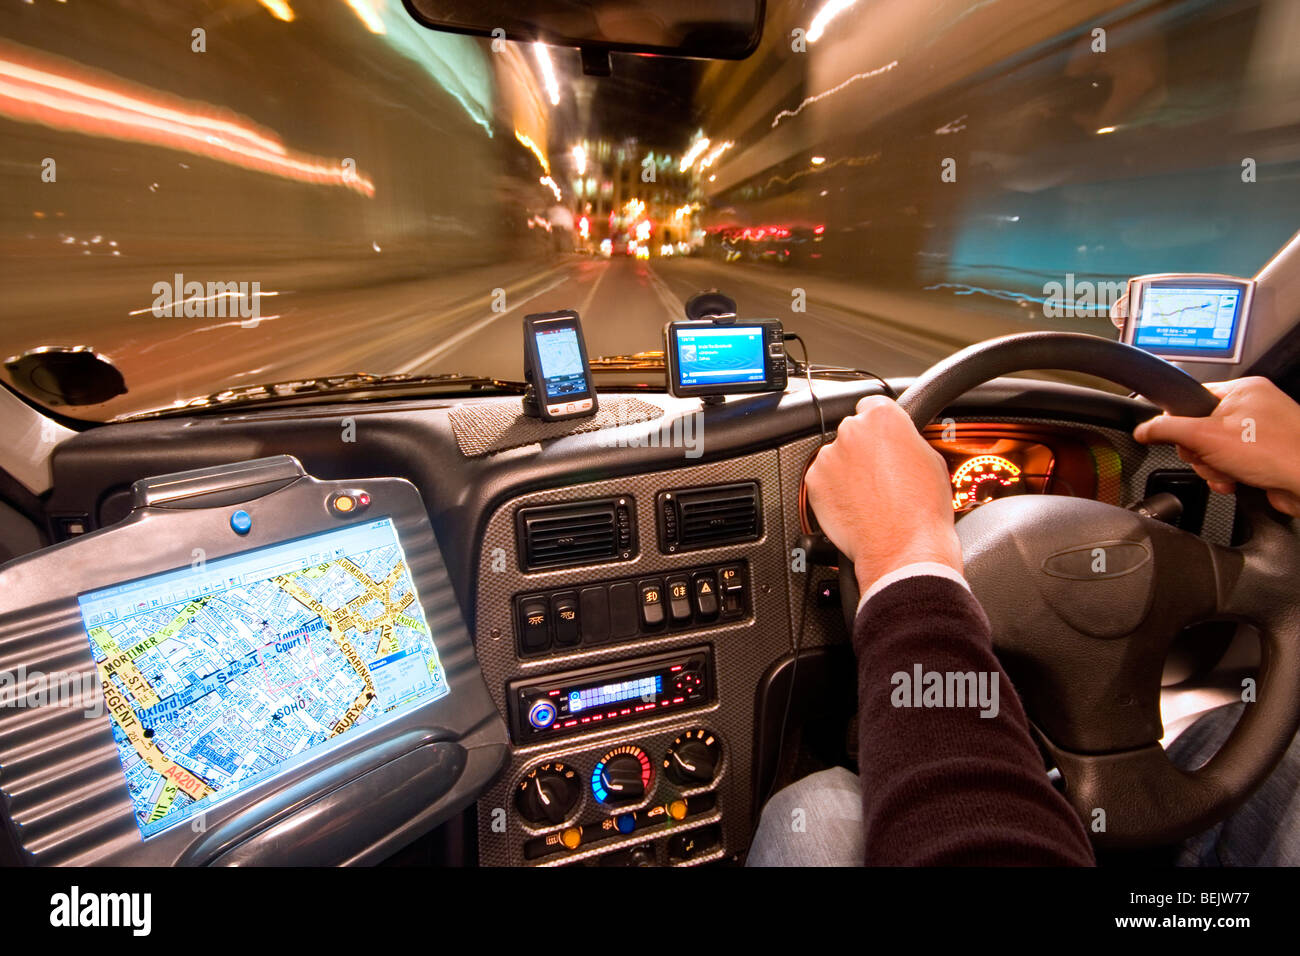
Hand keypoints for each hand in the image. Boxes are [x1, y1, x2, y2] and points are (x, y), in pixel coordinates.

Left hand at [805, 396, 961, 595]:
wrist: (904, 547)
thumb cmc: (922, 510)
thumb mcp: (931, 459)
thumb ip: (908, 438)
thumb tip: (901, 439)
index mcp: (883, 417)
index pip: (873, 404)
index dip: (880, 424)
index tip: (882, 437)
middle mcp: (852, 430)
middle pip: (853, 430)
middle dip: (863, 448)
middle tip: (880, 474)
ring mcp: (830, 456)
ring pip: (836, 456)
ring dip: (847, 469)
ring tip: (869, 495)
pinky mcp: (814, 481)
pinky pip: (822, 479)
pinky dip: (833, 489)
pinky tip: (854, 504)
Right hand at [1133, 377, 1299, 516]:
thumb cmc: (1275, 452)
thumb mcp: (1206, 436)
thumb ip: (1167, 429)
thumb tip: (1144, 428)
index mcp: (1243, 390)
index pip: (1193, 398)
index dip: (1181, 421)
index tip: (1182, 436)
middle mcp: (1254, 407)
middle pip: (1200, 429)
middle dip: (1201, 452)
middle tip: (1212, 455)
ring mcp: (1261, 432)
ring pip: (1214, 451)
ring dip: (1214, 467)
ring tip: (1230, 471)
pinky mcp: (1265, 456)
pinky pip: (1231, 464)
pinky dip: (1229, 476)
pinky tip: (1237, 480)